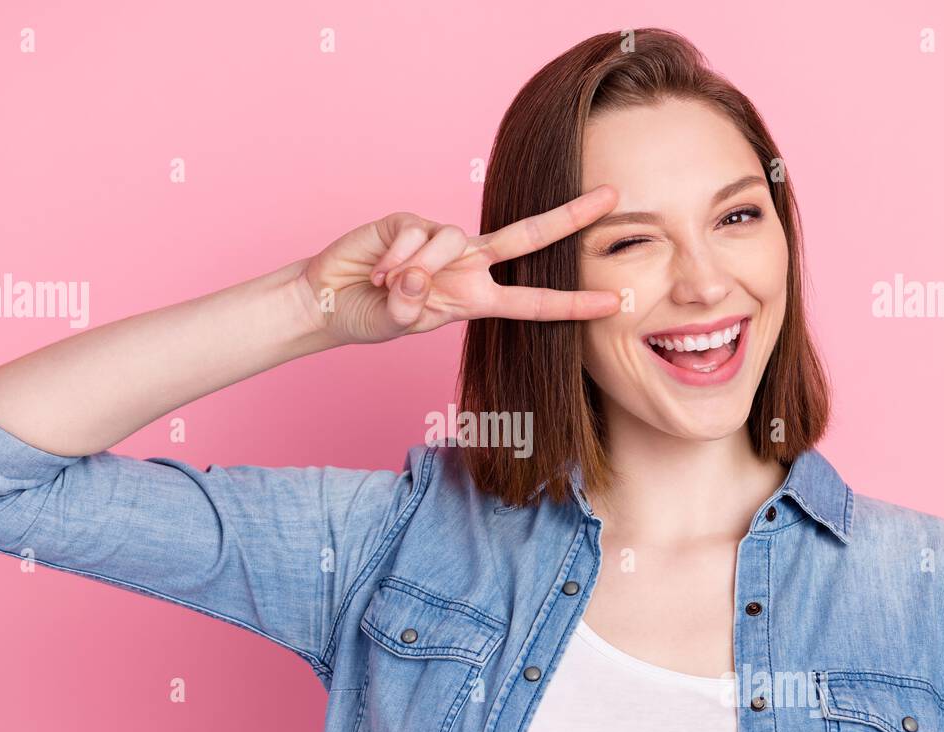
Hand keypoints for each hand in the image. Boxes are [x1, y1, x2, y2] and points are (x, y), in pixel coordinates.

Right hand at [295, 185, 621, 344]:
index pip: (532, 302)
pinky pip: (416, 235)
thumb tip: (416, 274)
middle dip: (570, 217)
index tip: (611, 302)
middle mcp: (467, 265)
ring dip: (418, 269)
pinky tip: (378, 269)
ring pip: (454, 240)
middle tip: (613, 196)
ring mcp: (441, 241)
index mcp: (475, 299)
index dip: (571, 304)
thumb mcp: (400, 323)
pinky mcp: (410, 222)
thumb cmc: (371, 315)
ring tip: (388, 286)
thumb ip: (414, 305)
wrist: (330, 299)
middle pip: (528, 238)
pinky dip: (396, 257)